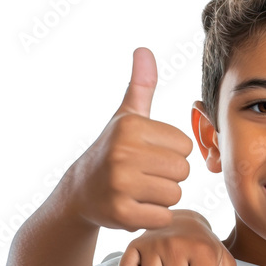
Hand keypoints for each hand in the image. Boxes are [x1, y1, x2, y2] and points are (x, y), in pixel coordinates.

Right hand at [66, 48, 193, 230]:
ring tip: (139, 190)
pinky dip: (154, 215)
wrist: (79, 192)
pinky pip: (163, 216)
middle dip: (169, 176)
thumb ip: (141, 85)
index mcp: (130, 127)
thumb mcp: (126, 117)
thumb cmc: (113, 150)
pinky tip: (135, 206)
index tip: (148, 154)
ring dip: (162, 197)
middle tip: (144, 175)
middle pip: (183, 171)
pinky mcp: (121, 213)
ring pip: (175, 194)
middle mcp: (122, 153)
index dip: (171, 153)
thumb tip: (144, 50)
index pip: (185, 146)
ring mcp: (120, 184)